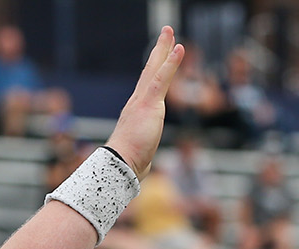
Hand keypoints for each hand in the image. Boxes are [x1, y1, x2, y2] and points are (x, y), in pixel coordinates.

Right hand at [105, 28, 184, 176]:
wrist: (119, 165)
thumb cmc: (127, 163)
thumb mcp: (139, 155)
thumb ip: (143, 153)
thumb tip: (143, 166)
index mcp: (137, 111)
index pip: (147, 85)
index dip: (155, 69)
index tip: (160, 56)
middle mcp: (137, 101)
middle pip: (149, 70)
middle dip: (158, 50)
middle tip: (166, 32)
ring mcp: (143, 101)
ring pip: (155, 68)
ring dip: (163, 48)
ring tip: (169, 31)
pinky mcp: (149, 103)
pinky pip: (162, 78)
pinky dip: (171, 63)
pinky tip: (179, 49)